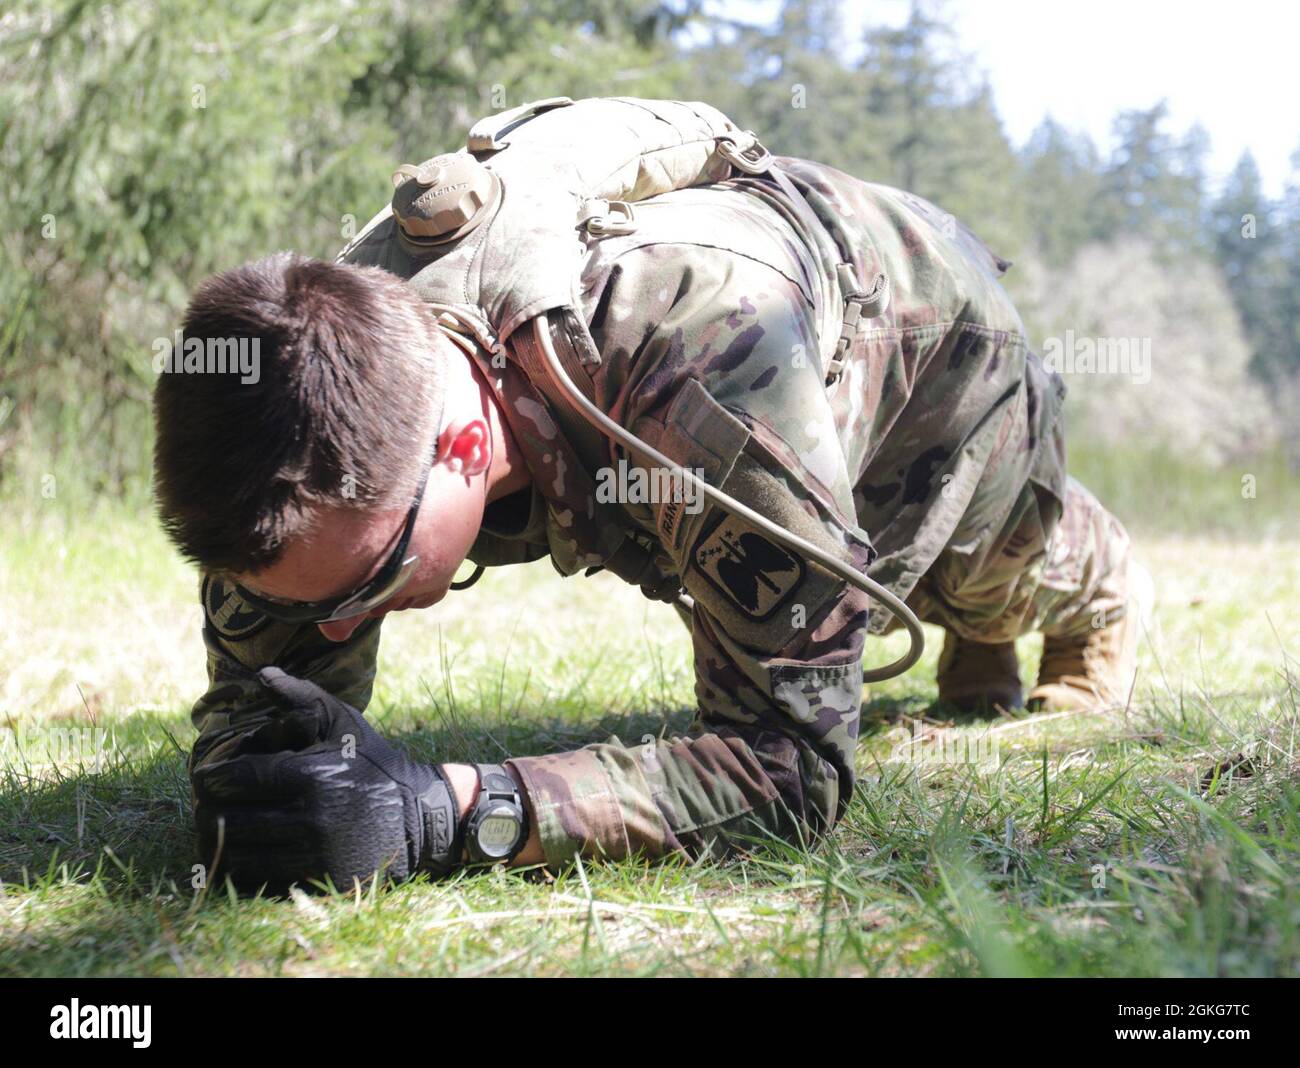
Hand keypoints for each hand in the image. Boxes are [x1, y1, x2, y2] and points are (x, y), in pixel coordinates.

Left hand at [191, 667, 459, 892]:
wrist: (418, 815)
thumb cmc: (371, 762)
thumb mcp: (342, 722)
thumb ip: (300, 696)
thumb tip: (262, 674)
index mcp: (310, 774)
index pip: (233, 780)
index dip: (208, 778)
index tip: (206, 777)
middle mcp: (310, 817)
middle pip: (224, 822)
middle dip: (206, 812)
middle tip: (207, 805)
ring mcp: (314, 855)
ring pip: (235, 856)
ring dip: (217, 844)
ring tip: (218, 830)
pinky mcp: (318, 881)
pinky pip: (258, 881)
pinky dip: (241, 869)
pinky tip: (243, 852)